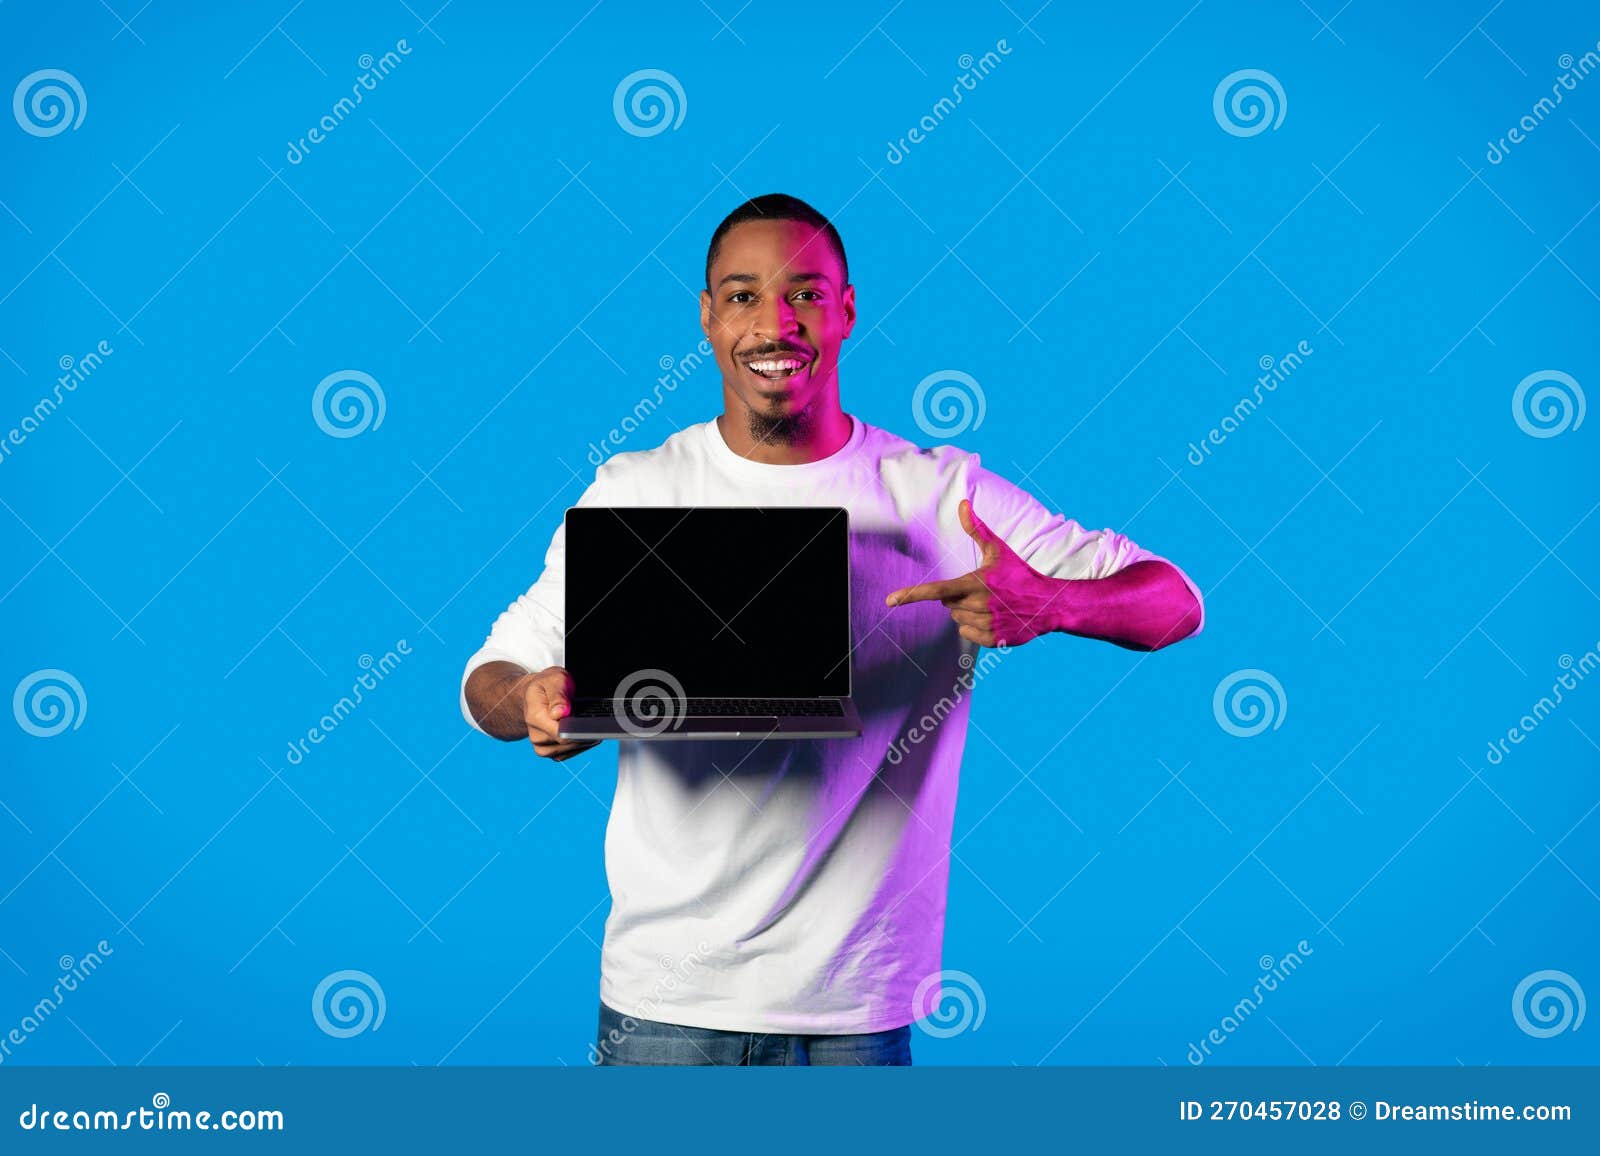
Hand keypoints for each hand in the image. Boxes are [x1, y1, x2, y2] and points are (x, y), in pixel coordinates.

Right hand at [518, 666, 599, 761]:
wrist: (536, 695)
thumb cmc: (547, 685)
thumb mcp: (554, 680)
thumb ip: (558, 696)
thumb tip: (561, 713)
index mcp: (535, 717)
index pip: (561, 733)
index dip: (579, 730)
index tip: (593, 725)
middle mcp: (536, 735)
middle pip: (568, 743)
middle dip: (584, 732)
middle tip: (596, 721)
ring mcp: (542, 746)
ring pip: (570, 749)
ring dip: (584, 739)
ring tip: (590, 725)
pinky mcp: (550, 752)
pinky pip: (570, 753)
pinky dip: (580, 744)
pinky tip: (586, 733)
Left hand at [884, 499, 1060, 647]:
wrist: (1049, 604)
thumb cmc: (1020, 573)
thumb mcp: (999, 550)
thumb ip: (976, 529)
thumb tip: (963, 503)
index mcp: (976, 583)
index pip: (938, 590)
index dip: (912, 595)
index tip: (890, 601)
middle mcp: (979, 606)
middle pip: (947, 604)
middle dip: (957, 597)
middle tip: (981, 590)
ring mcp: (986, 625)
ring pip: (957, 619)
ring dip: (966, 612)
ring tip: (991, 603)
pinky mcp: (993, 640)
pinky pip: (966, 634)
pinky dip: (974, 627)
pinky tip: (993, 617)